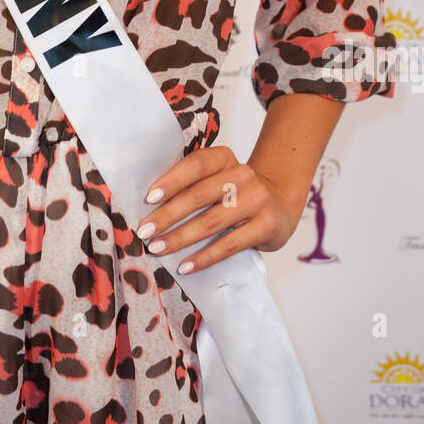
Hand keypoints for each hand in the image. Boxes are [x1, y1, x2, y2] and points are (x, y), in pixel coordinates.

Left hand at [136, 145, 298, 274]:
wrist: (278, 205)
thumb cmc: (234, 194)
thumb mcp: (216, 180)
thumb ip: (191, 185)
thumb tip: (149, 206)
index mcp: (224, 157)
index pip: (196, 165)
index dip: (171, 180)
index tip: (148, 198)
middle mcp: (242, 174)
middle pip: (199, 195)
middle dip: (168, 215)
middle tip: (145, 230)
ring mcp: (256, 199)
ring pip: (211, 221)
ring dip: (180, 237)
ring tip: (158, 248)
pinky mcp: (266, 225)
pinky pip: (229, 245)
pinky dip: (204, 257)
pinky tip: (185, 266)